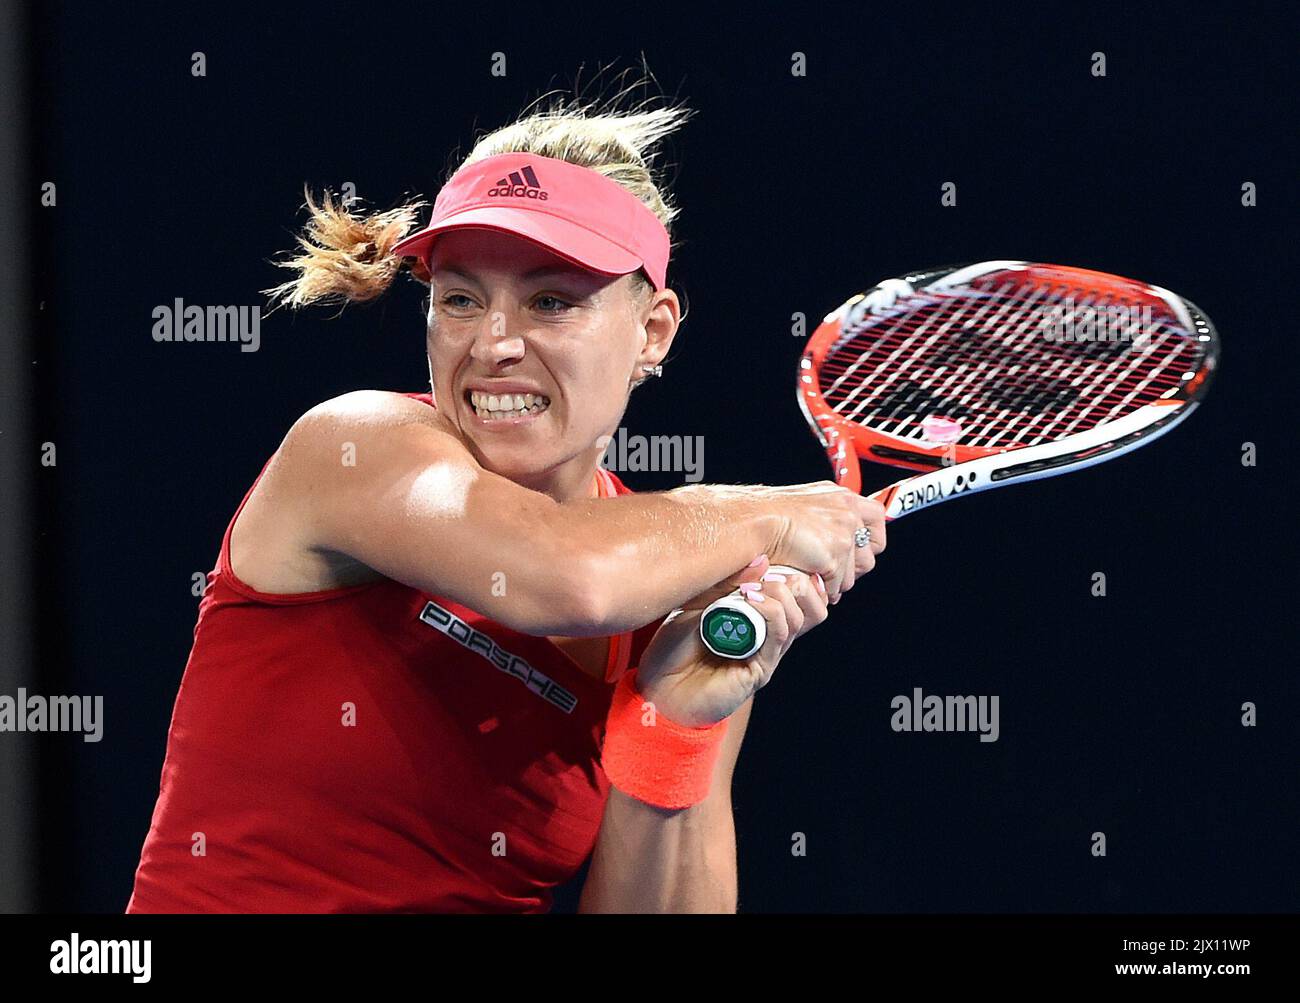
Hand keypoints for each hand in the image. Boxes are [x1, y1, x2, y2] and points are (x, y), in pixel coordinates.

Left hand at [634, 556, 830, 726]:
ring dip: (783, 593)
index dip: (798, 570)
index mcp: (761, 618)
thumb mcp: (699, 602)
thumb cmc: (674, 647)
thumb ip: (729, 582)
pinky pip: (780, 636)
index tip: (774, 554)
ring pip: (801, 618)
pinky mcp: (760, 671)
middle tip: (769, 573)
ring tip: (754, 588)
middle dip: (799, 579)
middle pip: (814, 606)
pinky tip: (753, 601)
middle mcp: (770, 636)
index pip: (802, 591)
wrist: (657, 689)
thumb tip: (762, 558)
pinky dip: (772, 612)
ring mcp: (768, 654)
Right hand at [766, 482, 885, 604]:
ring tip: (818, 578)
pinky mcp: (834, 554)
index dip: (869, 538)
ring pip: (854, 573)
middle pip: (871, 551)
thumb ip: (826, 517)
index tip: (858, 550)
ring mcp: (843, 532)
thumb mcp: (806, 505)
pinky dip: (824, 588)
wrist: (755, 520)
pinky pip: (837, 584)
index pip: (877, 516)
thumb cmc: (768, 514)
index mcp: (841, 497)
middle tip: (836, 572)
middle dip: (855, 567)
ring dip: (837, 581)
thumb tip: (835, 538)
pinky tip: (811, 583)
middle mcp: (847, 511)